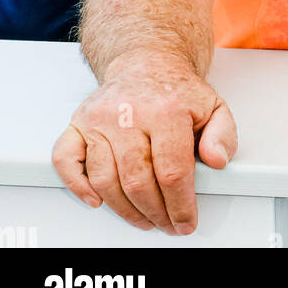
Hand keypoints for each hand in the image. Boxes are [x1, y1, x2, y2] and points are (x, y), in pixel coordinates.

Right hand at [51, 50, 237, 234]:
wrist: (147, 62)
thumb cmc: (176, 92)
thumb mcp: (213, 107)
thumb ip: (223, 135)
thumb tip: (217, 160)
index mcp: (167, 110)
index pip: (172, 171)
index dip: (180, 205)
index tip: (185, 222)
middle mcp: (129, 113)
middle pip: (137, 181)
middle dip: (155, 213)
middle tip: (166, 224)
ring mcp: (100, 118)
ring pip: (105, 178)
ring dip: (124, 209)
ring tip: (143, 218)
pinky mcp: (79, 122)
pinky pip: (65, 159)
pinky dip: (77, 185)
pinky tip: (96, 199)